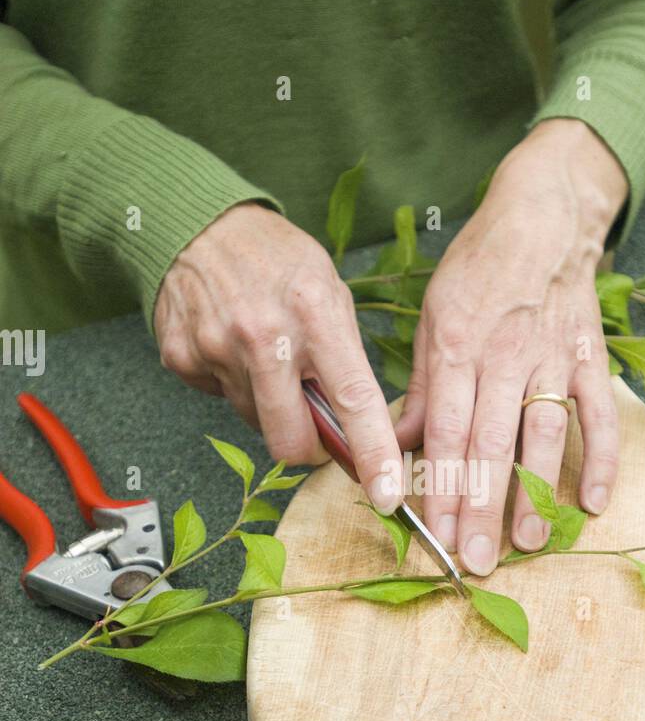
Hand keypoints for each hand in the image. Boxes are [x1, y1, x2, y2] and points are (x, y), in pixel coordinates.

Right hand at [154, 203, 402, 512]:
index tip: (386, 495)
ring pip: (255, 420)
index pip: (353, 400)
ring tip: (265, 357)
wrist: (200, 224)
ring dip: (268, 405)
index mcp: (315, 314)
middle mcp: (264, 335)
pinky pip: (219, 399)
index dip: (371, 453)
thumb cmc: (277, 260)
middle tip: (312, 431)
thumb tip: (353, 427)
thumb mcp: (329, 291)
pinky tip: (232, 346)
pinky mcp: (183, 358)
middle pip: (289, 439)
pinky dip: (231, 384)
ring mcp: (217, 348)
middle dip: (306, 449)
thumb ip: (343, 358)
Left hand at [395, 119, 628, 574]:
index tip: (434, 534)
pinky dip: (602, 458)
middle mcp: (504, 357)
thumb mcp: (434, 314)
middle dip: (481, 508)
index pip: (446, 432)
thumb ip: (423, 384)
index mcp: (457, 347)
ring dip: (535, 494)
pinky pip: (600, 414)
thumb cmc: (479, 267)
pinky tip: (595, 502)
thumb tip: (403, 441)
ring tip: (527, 545)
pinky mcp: (590, 358)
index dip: (440, 487)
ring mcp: (552, 359)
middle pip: (490, 446)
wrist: (542, 215)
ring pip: (542, 437)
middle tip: (475, 562)